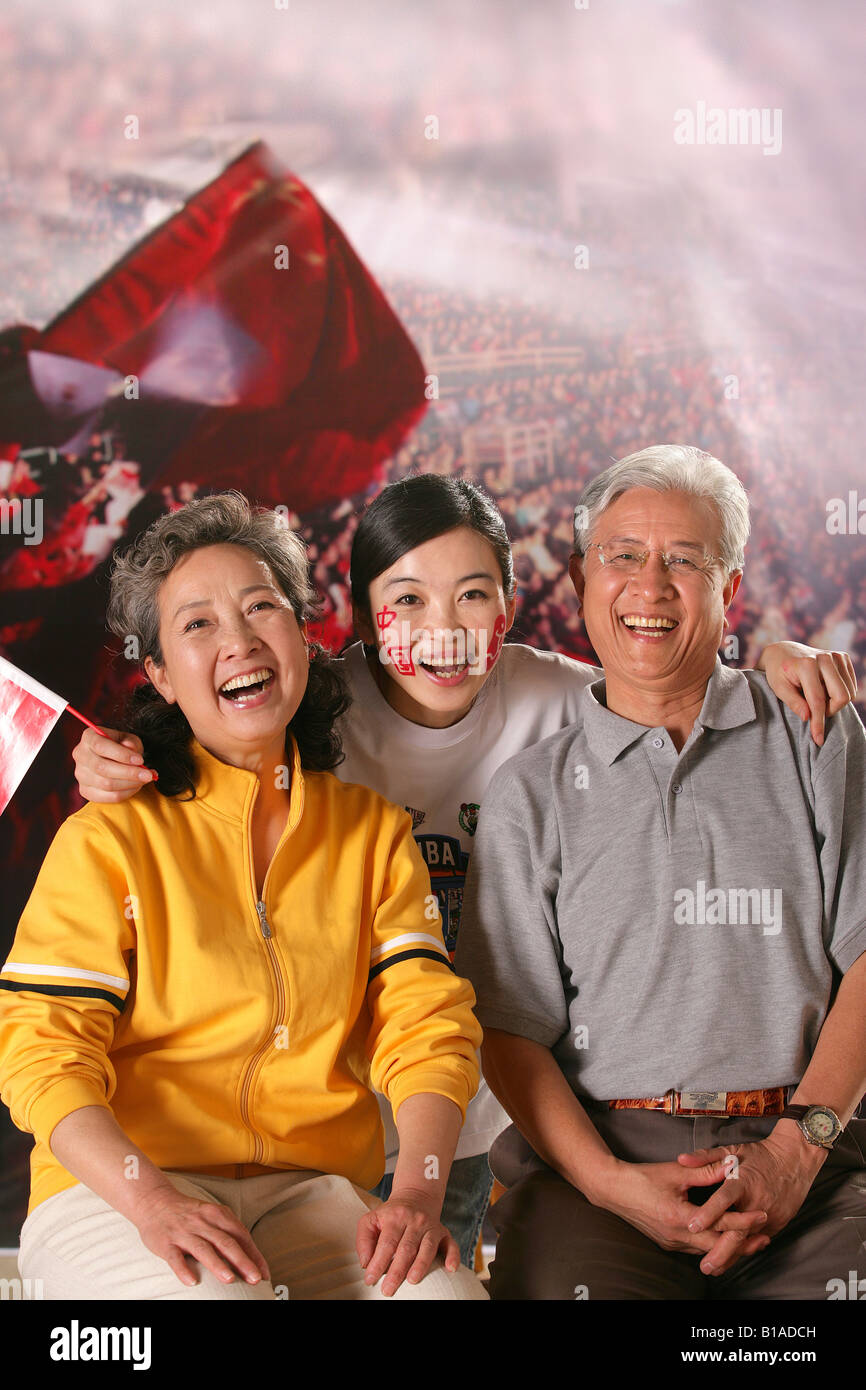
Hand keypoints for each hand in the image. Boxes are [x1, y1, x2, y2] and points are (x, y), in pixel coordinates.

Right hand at [72, 726, 155, 802]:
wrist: (114, 759)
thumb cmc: (122, 746)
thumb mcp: (129, 739)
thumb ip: (131, 743)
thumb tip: (130, 749)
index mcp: (89, 737)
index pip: (100, 746)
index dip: (121, 754)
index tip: (140, 760)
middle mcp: (80, 755)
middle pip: (102, 768)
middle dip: (129, 773)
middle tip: (149, 775)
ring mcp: (80, 775)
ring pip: (106, 784)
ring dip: (130, 784)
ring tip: (145, 779)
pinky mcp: (85, 791)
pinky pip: (107, 797)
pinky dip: (126, 793)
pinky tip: (136, 786)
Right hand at [134, 1186, 269, 1287]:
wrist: (154, 1201)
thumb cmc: (189, 1214)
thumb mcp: (212, 1216)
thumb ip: (228, 1233)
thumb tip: (250, 1256)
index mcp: (218, 1215)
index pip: (241, 1236)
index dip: (254, 1255)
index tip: (264, 1273)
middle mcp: (203, 1222)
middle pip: (226, 1242)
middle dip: (242, 1261)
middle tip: (255, 1279)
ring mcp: (184, 1233)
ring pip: (203, 1249)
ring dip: (218, 1264)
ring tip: (229, 1280)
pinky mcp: (166, 1243)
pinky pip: (175, 1258)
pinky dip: (183, 1270)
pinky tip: (192, 1281)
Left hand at [356, 1192, 459, 1295]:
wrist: (415, 1197)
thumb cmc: (390, 1215)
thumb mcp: (371, 1219)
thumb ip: (364, 1239)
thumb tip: (366, 1263)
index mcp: (395, 1217)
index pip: (386, 1243)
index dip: (378, 1262)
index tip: (370, 1280)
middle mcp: (415, 1221)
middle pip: (406, 1248)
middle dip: (397, 1271)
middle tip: (388, 1290)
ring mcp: (431, 1226)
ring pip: (427, 1247)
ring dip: (420, 1264)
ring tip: (412, 1280)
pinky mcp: (444, 1232)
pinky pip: (451, 1244)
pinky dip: (453, 1256)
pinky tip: (450, 1268)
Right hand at [592, 1157, 769, 1272]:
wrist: (614, 1189)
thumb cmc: (642, 1177)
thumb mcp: (676, 1171)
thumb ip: (706, 1170)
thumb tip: (731, 1166)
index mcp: (679, 1217)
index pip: (719, 1223)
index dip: (743, 1220)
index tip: (762, 1215)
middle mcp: (676, 1235)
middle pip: (717, 1246)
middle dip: (742, 1243)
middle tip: (764, 1238)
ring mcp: (671, 1242)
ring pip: (707, 1250)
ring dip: (728, 1245)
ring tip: (750, 1240)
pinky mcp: (667, 1243)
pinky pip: (696, 1248)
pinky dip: (712, 1244)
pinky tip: (722, 1238)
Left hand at [677, 1133, 824, 1273]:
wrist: (795, 1160)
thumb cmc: (760, 1155)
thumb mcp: (732, 1150)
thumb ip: (706, 1157)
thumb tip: (682, 1159)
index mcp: (743, 1181)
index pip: (723, 1199)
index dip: (708, 1212)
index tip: (693, 1225)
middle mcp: (756, 1201)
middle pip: (738, 1230)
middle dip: (721, 1250)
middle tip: (705, 1266)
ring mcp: (769, 1214)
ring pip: (748, 1240)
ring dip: (731, 1256)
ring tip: (715, 1269)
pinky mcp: (778, 1223)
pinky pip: (758, 1239)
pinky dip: (744, 1249)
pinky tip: (731, 1259)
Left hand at [760, 642, 857, 743]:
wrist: (784, 651)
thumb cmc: (778, 672)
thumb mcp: (778, 688)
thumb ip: (793, 702)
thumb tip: (807, 717)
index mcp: (806, 665)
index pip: (817, 700)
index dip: (819, 722)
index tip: (818, 739)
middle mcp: (824, 657)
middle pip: (841, 696)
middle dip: (830, 710)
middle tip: (815, 711)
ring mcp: (836, 655)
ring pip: (848, 692)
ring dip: (834, 702)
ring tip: (817, 699)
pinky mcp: (843, 657)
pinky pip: (851, 685)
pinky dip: (839, 693)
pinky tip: (825, 690)